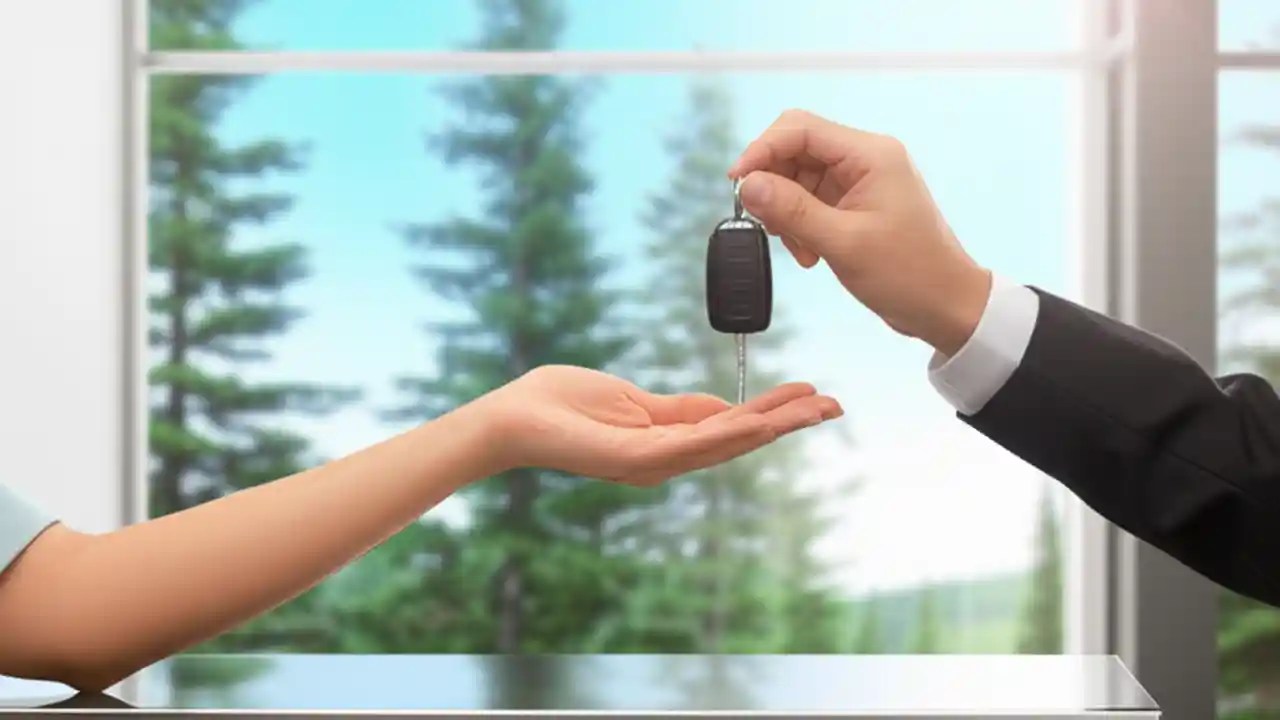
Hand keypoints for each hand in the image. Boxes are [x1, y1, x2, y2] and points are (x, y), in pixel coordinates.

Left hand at [480, 365, 840, 485]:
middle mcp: (666, 459)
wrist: (512, 418)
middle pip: (739, 439)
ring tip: (812, 411)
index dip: (772, 413)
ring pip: (724, 444)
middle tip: (833, 405)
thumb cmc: (560, 404)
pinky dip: (729, 434)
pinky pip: (690, 445)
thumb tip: (722, 407)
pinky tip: (760, 424)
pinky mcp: (633, 459)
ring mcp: (651, 462)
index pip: (730, 427)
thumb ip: (676, 407)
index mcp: (666, 442)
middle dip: (787, 422)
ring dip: (771, 428)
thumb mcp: (631, 399)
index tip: (810, 394)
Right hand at [729, 109, 991, 356]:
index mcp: (870, 155)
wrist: (945, 306)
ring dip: (786, 212)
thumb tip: (748, 184)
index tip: (737, 183)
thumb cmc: (908, 274)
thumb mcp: (842, 243)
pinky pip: (811, 201)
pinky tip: (810, 253)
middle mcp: (865, 159)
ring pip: (799, 178)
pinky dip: (800, 225)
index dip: (762, 150)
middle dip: (774, 185)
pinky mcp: (855, 203)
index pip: (800, 129)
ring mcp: (860, 181)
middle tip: (768, 223)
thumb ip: (792, 210)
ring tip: (799, 249)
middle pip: (796, 150)